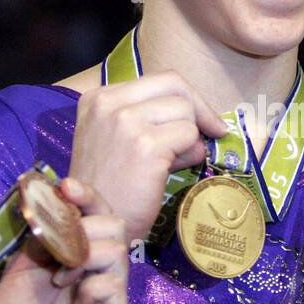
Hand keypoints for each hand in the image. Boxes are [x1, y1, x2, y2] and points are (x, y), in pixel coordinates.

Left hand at [0, 177, 130, 303]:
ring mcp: (113, 293)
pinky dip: (89, 289)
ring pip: (117, 252)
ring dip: (82, 260)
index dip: (87, 195)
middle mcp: (102, 267)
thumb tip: (53, 199)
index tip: (67, 186)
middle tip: (58, 254)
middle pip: (116, 225)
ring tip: (59, 282)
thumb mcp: (24, 265)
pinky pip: (113, 286)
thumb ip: (44, 235)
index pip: (98, 212)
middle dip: (85, 229)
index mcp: (82, 250)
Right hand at [70, 72, 230, 243]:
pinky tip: (170, 171)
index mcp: (99, 98)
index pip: (160, 79)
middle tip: (212, 133)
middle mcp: (108, 103)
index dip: (188, 97)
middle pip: (176, 87)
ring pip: (185, 111)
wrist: (91, 225)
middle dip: (200, 110)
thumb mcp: (117, 139)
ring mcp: (125, 122)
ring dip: (190, 138)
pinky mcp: (145, 145)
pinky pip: (189, 136)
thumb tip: (200, 116)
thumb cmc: (109, 187)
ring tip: (172, 162)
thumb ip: (149, 119)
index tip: (203, 118)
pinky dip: (189, 154)